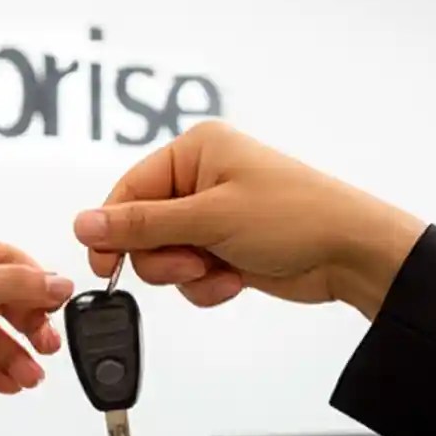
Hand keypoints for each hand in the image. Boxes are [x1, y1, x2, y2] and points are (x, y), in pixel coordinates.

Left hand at [0, 226, 73, 432]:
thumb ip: (9, 284)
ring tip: (30, 376)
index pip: (5, 260)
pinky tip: (12, 383)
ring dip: (12, 354)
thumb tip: (57, 281)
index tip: (60, 307)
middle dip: (27, 323)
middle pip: (0, 298)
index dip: (36, 283)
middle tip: (48, 346)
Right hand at [73, 121, 425, 318]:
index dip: (112, 230)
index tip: (105, 265)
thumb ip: (142, 225)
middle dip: (163, 257)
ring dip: (187, 274)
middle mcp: (199, 178)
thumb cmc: (297, 217)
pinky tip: (234, 279)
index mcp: (193, 151)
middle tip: (192, 264)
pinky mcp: (222, 246)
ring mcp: (211, 214)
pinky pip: (188, 273)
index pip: (127, 191)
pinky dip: (206, 284)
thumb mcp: (210, 219)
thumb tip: (84, 223)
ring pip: (163, 256)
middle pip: (141, 228)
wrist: (352, 253)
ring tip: (219, 270)